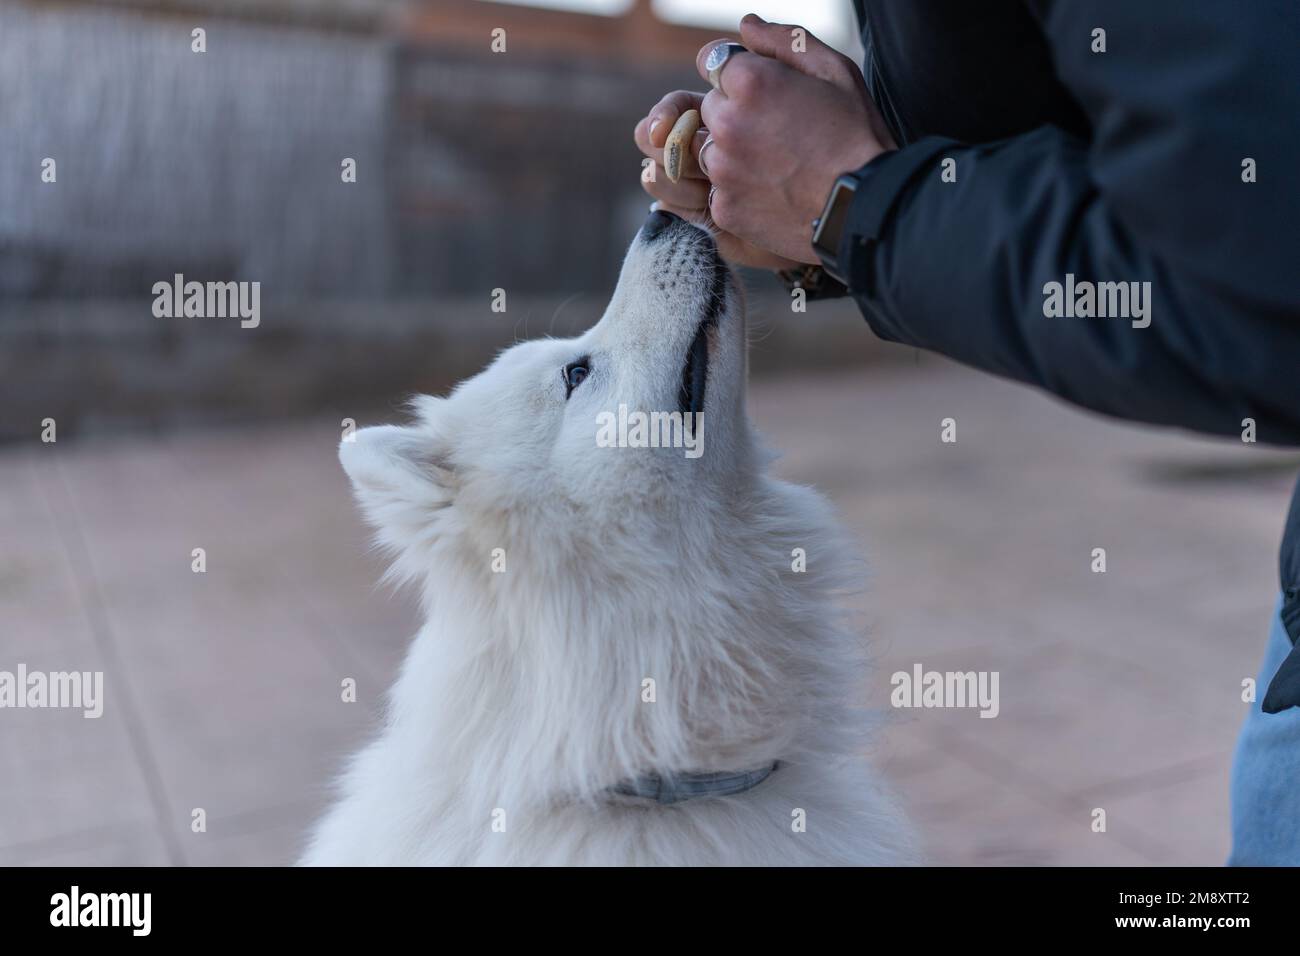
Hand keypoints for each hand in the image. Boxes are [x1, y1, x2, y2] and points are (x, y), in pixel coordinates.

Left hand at [636, 15, 894, 266]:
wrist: (864, 209)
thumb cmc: (857, 136)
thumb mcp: (835, 72)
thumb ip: (785, 40)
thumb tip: (747, 26)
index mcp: (750, 82)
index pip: (712, 62)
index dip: (739, 76)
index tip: (764, 94)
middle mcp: (727, 123)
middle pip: (710, 108)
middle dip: (735, 115)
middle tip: (779, 134)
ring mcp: (721, 170)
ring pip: (709, 151)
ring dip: (732, 154)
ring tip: (777, 165)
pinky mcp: (723, 208)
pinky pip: (718, 191)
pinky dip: (739, 191)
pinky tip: (774, 192)